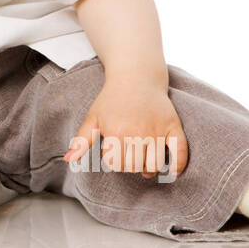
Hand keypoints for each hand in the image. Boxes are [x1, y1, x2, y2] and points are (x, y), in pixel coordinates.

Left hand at [62, 79, 188, 178]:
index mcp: (117, 132)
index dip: (114, 161)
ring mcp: (157, 130)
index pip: (116, 165)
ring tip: (144, 159)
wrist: (135, 77)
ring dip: (149, 167)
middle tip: (129, 154)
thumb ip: (81, 140)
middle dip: (130, 165)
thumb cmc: (111, 99)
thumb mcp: (93, 117)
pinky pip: (180, 152)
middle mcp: (138, 133)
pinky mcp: (173, 126)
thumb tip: (68, 161)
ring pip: (155, 164)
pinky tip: (171, 170)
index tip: (113, 151)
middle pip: (135, 167)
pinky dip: (177, 165)